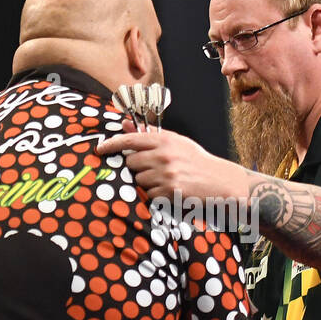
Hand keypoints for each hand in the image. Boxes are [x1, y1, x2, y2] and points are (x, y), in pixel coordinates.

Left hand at [96, 119, 249, 203]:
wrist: (221, 181)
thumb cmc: (197, 161)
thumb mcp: (176, 143)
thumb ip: (150, 136)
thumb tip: (124, 124)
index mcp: (165, 139)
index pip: (131, 139)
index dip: (112, 144)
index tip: (100, 149)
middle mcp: (164, 155)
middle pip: (131, 163)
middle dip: (136, 168)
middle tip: (152, 170)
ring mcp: (167, 173)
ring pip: (139, 180)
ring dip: (146, 183)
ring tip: (164, 180)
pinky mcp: (170, 191)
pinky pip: (150, 194)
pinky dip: (156, 195)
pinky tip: (170, 190)